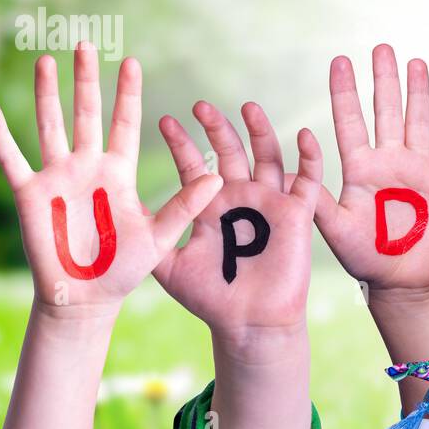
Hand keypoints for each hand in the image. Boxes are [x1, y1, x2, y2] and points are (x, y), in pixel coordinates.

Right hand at [0, 42, 220, 428]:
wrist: (86, 298)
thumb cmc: (124, 269)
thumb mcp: (160, 235)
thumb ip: (186, 205)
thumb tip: (218, 178)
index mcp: (118, 172)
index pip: (124, 123)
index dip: (127, 94)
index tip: (131, 62)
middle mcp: (87, 167)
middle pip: (86, 113)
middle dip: (86, 80)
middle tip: (86, 44)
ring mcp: (57, 177)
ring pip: (50, 125)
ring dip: (46, 93)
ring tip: (46, 59)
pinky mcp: (30, 195)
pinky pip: (12, 158)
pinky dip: (1, 134)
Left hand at [154, 101, 322, 331]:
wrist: (250, 323)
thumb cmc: (211, 298)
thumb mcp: (170, 265)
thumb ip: (152, 234)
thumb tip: (119, 208)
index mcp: (210, 206)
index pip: (194, 166)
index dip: (181, 144)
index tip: (165, 121)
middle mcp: (240, 198)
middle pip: (230, 151)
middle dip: (216, 128)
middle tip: (200, 106)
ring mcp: (270, 203)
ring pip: (268, 156)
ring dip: (260, 131)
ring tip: (247, 107)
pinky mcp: (297, 214)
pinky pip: (307, 180)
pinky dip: (309, 158)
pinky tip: (304, 136)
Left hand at [313, 45, 428, 291]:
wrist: (400, 281)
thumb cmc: (363, 256)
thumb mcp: (334, 227)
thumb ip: (317, 193)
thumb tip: (302, 146)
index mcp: (361, 168)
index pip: (350, 120)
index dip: (345, 92)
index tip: (340, 60)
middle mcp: (389, 161)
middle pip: (387, 111)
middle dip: (385, 80)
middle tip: (381, 47)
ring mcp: (419, 170)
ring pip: (419, 122)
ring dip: (419, 94)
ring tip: (416, 63)